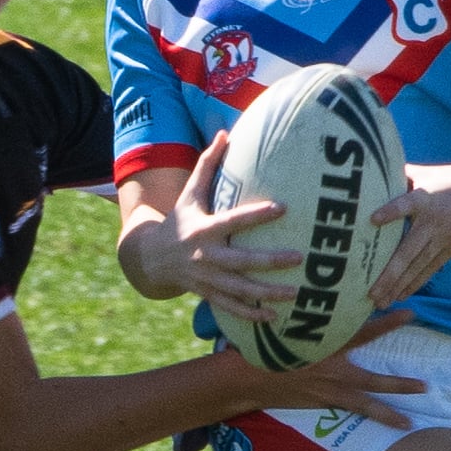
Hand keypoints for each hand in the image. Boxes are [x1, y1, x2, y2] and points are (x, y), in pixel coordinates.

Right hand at [137, 132, 303, 323]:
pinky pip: (231, 308)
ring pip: (239, 290)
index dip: (257, 214)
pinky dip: (251, 315)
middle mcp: (206, 256)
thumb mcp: (190, 193)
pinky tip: (274, 318)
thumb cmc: (180, 220)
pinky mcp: (208, 295)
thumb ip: (208, 165)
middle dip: (269, 261)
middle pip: (241, 261)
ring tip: (295, 294)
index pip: (234, 220)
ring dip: (266, 293)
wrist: (152, 258)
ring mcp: (207, 279)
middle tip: (299, 258)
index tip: (283, 207)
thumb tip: (225, 132)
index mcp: (204, 229)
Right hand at [252, 309, 425, 430]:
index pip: (365, 333)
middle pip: (373, 381)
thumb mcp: (289, 324)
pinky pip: (348, 411)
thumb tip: (314, 288)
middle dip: (399, 384)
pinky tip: (378, 422)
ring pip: (364, 406)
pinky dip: (364, 415)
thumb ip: (308, 312)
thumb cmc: (265, 346)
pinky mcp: (320, 404)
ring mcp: (328, 392)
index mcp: (328, 347)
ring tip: (409, 421)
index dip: (389, 324)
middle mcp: (333, 372)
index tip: (411, 314)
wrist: (248, 379)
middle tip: (425, 385)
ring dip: (388, 412)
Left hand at [367, 161, 450, 307]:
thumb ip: (404, 176)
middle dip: (388, 275)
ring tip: (382, 301)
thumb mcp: (429, 173)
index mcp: (424, 198)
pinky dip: (416, 282)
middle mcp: (432, 221)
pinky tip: (402, 294)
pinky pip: (431, 268)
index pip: (404, 204)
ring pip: (417, 266)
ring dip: (399, 285)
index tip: (373, 220)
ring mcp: (443, 237)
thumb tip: (376, 174)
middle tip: (370, 293)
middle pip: (407, 252)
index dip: (390, 212)